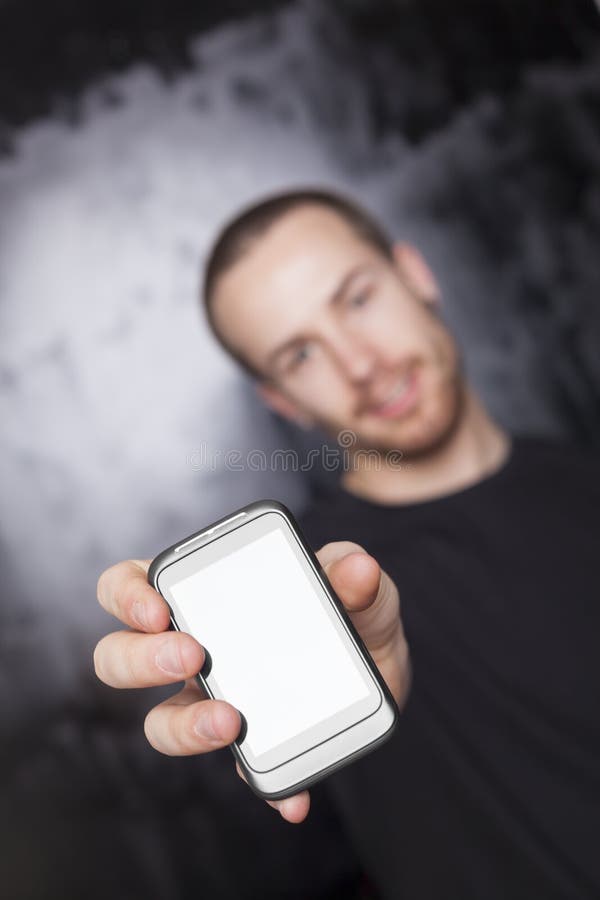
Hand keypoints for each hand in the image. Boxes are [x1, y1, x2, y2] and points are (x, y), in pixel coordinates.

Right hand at [93, 543, 409, 824]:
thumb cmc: (349, 606)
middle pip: (120, 656)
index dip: (126, 596)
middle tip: (192, 656)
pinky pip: (242, 773)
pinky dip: (265, 787)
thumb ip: (353, 572)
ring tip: (230, 722)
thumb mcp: (355, 583)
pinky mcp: (251, 747)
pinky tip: (291, 795)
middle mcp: (192, 650)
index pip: (129, 585)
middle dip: (142, 659)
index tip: (158, 609)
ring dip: (184, 728)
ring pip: (160, 723)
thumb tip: (358, 569)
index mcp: (200, 595)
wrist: (381, 661)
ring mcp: (212, 700)